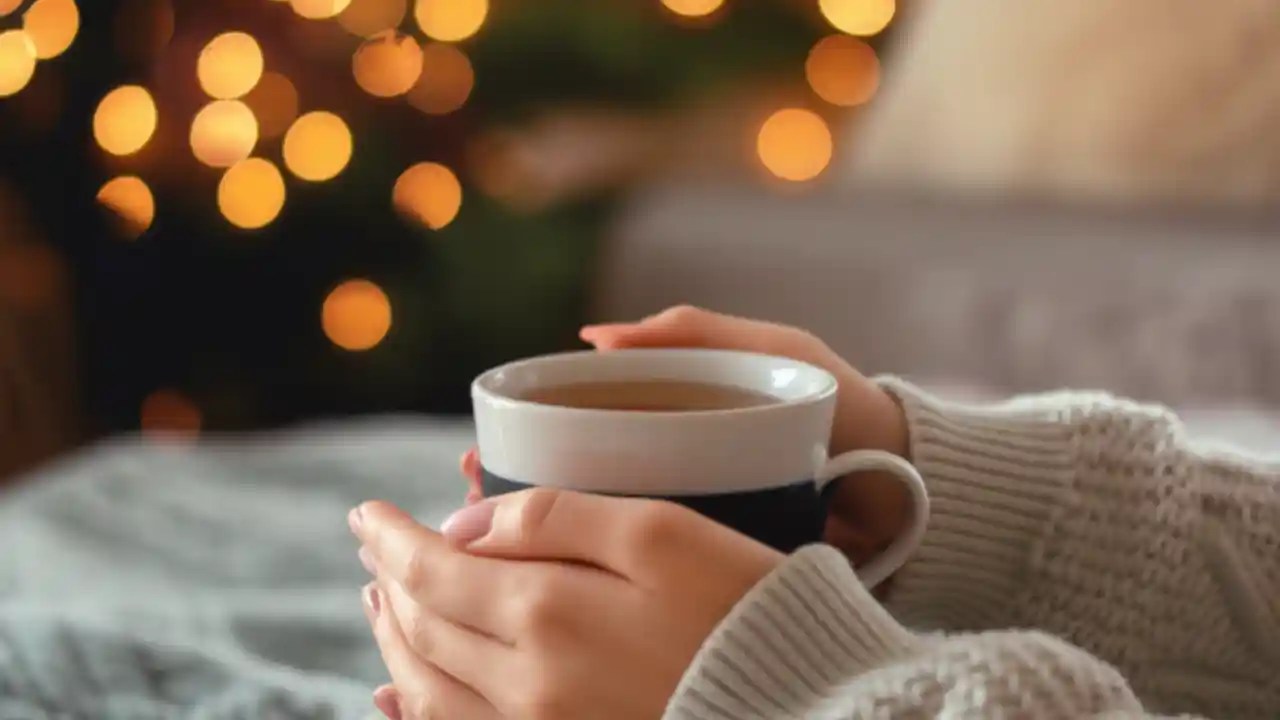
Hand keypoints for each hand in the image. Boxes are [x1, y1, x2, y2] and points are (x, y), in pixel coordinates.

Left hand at [351, 491, 780, 719]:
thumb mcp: (661, 532)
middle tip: (371, 549)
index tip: (364, 513)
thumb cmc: (743, 610)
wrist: (804, 710)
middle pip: (422, 628)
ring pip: (428, 689)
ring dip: (394, 639)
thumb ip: (557, 517)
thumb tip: (467, 523)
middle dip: (387, 582)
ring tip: (380, 604)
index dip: (390, 538)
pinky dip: (415, 713)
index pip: (433, 570)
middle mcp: (524, 685)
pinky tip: (398, 697)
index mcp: (547, 613)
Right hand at [464, 305, 913, 564]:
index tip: (478, 457)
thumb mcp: (772, 351)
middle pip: (575, 491)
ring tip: (495, 558)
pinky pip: (653, 576)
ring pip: (604, 539)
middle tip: (469, 513)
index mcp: (674, 424)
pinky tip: (563, 596)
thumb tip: (593, 338)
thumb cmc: (848, 404)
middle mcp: (674, 477)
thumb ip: (694, 332)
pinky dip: (609, 584)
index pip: (578, 433)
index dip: (522, 446)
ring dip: (546, 547)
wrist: (921, 484)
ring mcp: (696, 526)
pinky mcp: (721, 570)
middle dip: (516, 502)